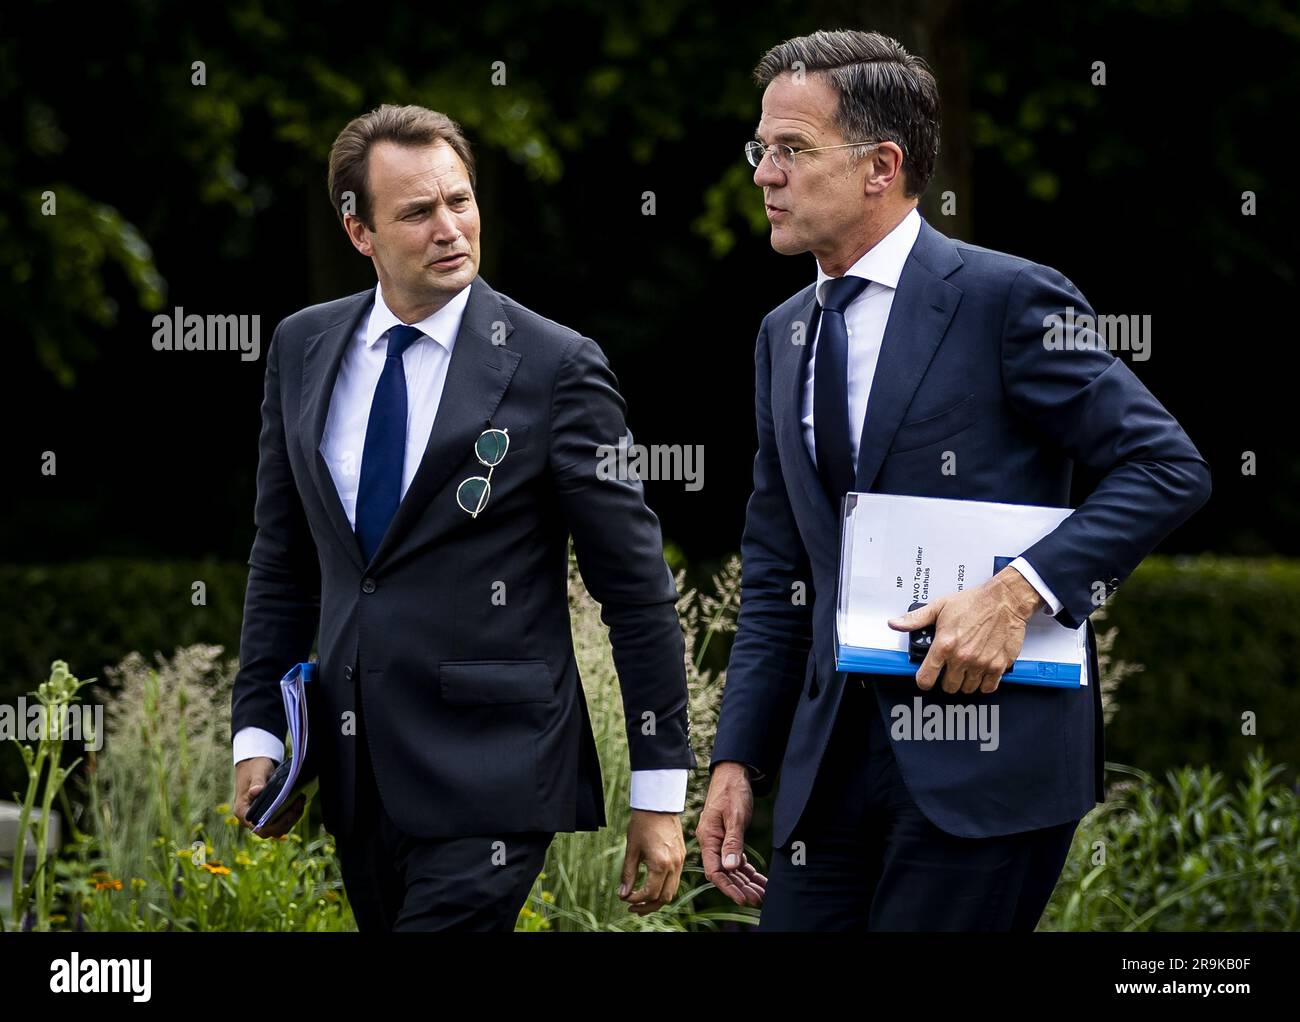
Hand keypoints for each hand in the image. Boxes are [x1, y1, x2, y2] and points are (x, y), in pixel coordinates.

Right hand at [233, 756, 303, 838]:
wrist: (255, 764)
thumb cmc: (254, 767)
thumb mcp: (257, 772)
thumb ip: (257, 782)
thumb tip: (256, 792)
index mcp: (242, 811)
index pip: (258, 828)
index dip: (274, 826)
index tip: (288, 812)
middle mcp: (250, 818)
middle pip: (270, 831)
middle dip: (287, 821)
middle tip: (298, 804)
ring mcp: (260, 817)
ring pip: (278, 828)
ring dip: (292, 818)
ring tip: (300, 801)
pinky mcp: (269, 814)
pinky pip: (282, 821)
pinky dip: (292, 814)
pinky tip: (299, 802)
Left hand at [618, 809, 685, 914]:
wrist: (658, 804)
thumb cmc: (642, 824)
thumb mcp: (632, 850)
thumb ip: (628, 874)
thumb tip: (623, 894)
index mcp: (661, 864)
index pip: (650, 893)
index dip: (636, 900)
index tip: (625, 898)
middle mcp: (674, 865)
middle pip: (664, 898)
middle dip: (648, 906)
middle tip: (633, 908)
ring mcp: (680, 861)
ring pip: (672, 891)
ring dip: (657, 899)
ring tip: (642, 901)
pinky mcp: (682, 856)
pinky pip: (675, 879)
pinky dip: (664, 888)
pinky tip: (652, 886)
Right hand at [696, 761, 766, 906]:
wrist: (734, 774)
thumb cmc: (732, 791)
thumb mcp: (735, 816)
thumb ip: (732, 842)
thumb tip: (730, 867)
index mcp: (708, 838)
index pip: (714, 870)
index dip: (727, 887)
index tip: (742, 899)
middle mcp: (712, 842)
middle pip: (724, 873)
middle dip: (740, 888)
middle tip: (758, 899)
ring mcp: (720, 841)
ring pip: (732, 869)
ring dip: (746, 882)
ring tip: (761, 893)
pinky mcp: (730, 838)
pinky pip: (737, 860)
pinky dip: (748, 871)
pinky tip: (759, 879)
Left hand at [886, 566, 1042, 694]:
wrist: (1004, 600)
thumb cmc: (974, 602)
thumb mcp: (939, 606)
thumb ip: (916, 619)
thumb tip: (895, 623)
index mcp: (945, 644)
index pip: (926, 677)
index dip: (924, 681)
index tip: (926, 678)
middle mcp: (962, 657)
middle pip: (948, 687)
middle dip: (946, 680)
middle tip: (950, 670)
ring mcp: (981, 663)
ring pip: (968, 689)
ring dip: (965, 682)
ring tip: (965, 669)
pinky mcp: (998, 665)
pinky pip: (988, 687)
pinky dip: (984, 684)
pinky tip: (981, 673)